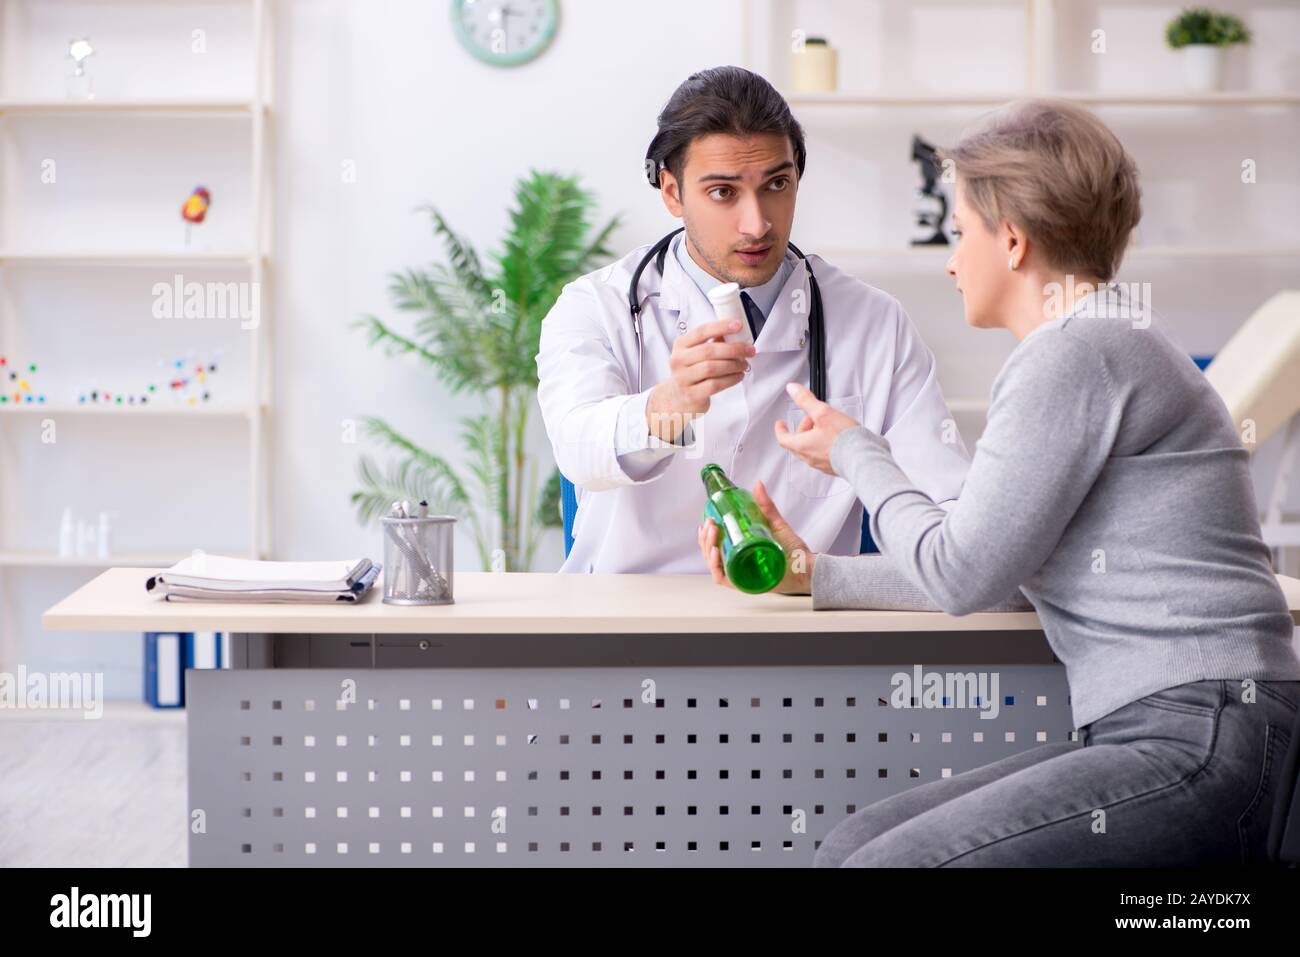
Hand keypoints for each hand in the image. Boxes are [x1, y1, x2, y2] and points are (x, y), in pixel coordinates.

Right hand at [646, 319, 755, 442]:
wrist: (677, 398)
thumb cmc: (691, 372)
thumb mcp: (695, 354)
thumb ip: (712, 343)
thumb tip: (735, 334)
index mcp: (681, 345)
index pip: (702, 331)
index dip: (721, 327)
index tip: (738, 325)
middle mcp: (679, 360)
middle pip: (708, 350)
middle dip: (733, 349)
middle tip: (749, 350)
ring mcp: (683, 378)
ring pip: (712, 368)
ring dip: (733, 365)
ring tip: (744, 365)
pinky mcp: (691, 394)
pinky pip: (715, 385)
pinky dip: (730, 379)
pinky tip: (738, 376)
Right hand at [697, 478, 815, 594]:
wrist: (806, 567)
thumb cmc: (793, 550)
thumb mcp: (776, 524)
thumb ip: (766, 506)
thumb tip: (758, 484)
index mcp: (741, 550)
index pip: (716, 543)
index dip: (707, 534)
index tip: (708, 520)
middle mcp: (738, 562)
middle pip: (712, 552)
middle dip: (706, 538)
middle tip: (710, 524)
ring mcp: (740, 574)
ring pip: (714, 564)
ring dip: (708, 548)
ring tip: (712, 532)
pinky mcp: (744, 584)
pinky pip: (723, 578)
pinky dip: (715, 566)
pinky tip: (715, 551)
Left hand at [774, 382, 860, 474]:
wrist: (862, 458)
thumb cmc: (843, 439)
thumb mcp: (822, 413)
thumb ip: (806, 400)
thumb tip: (792, 389)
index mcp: (802, 445)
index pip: (783, 438)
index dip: (781, 429)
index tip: (781, 424)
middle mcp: (809, 457)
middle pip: (797, 443)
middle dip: (802, 430)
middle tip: (812, 420)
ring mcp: (821, 464)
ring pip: (810, 450)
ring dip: (813, 438)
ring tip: (825, 428)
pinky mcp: (832, 467)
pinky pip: (822, 456)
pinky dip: (823, 446)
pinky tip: (835, 440)